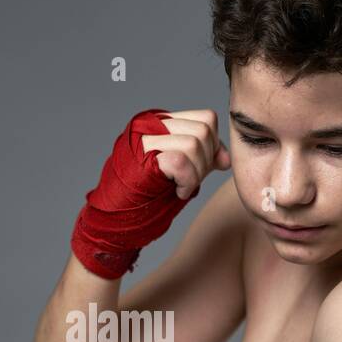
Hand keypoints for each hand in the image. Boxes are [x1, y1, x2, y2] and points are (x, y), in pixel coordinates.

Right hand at [70, 109, 229, 278]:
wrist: (115, 222)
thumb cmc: (145, 200)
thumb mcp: (181, 175)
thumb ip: (202, 160)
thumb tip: (226, 158)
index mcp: (160, 123)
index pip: (205, 119)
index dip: (213, 146)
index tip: (203, 169)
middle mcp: (151, 124)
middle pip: (204, 129)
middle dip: (206, 161)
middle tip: (189, 181)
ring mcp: (144, 138)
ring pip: (194, 144)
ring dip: (196, 174)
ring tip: (180, 188)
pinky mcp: (141, 156)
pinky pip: (181, 160)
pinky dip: (187, 181)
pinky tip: (177, 192)